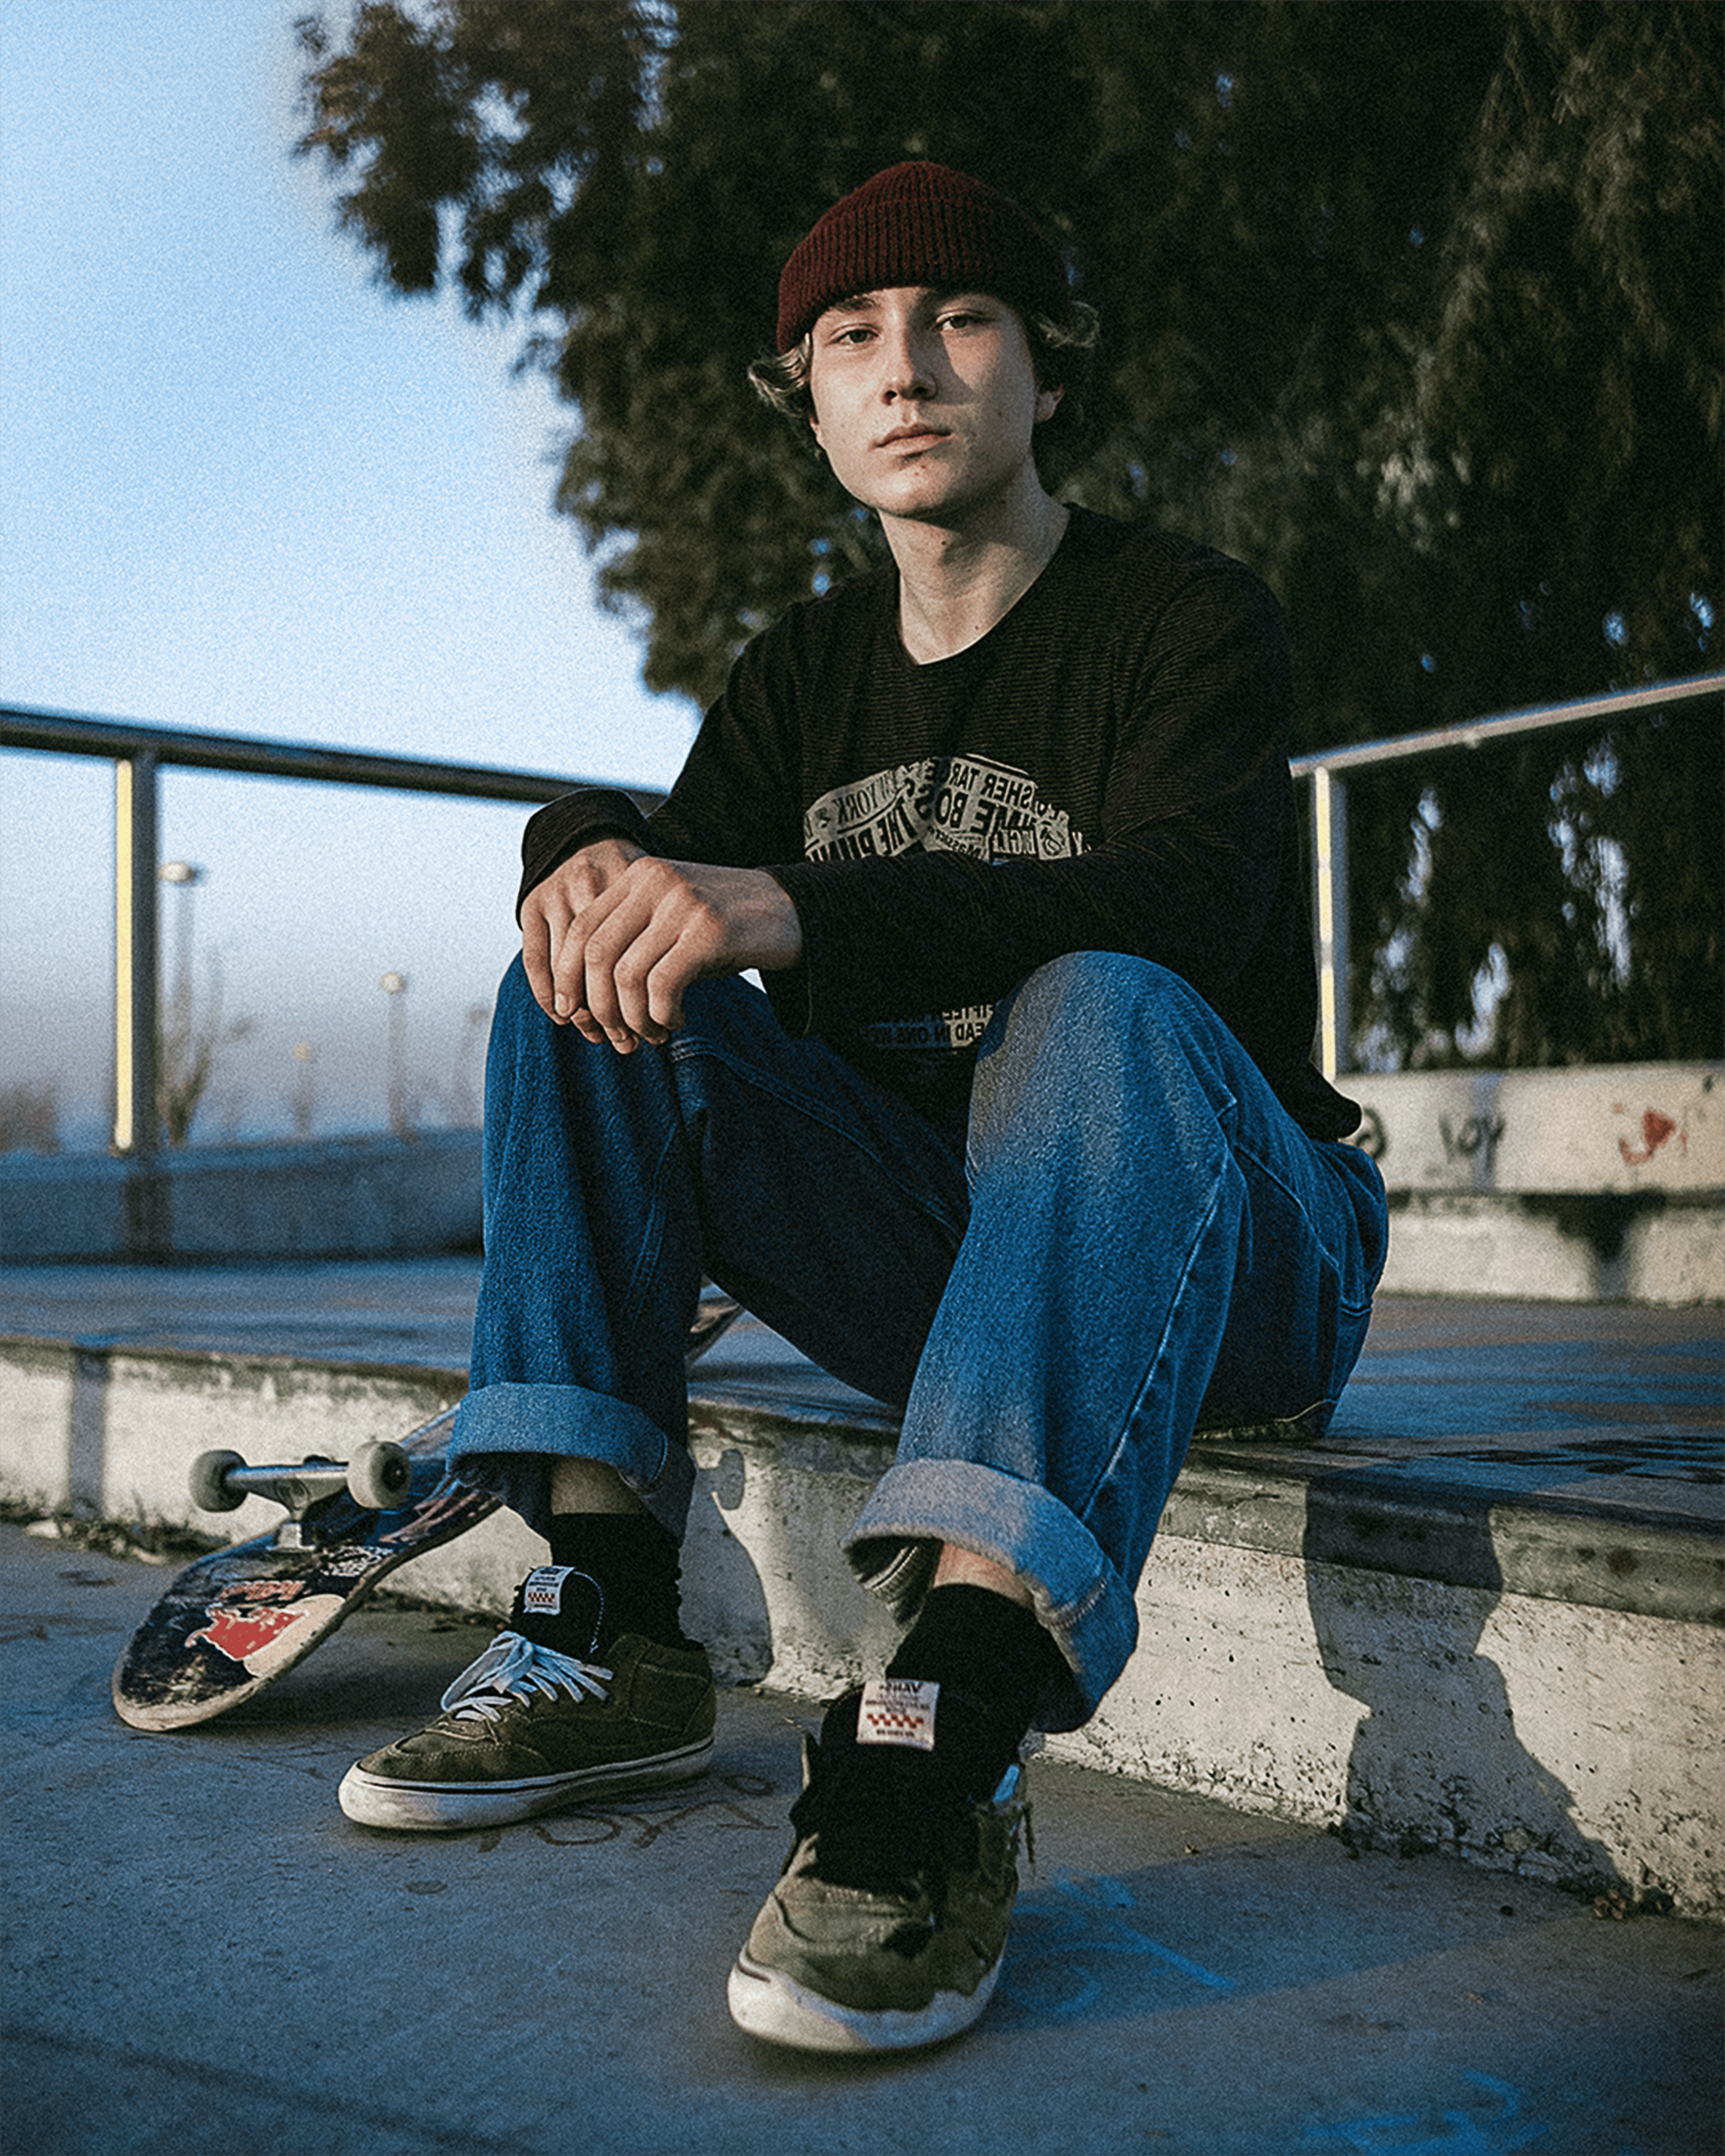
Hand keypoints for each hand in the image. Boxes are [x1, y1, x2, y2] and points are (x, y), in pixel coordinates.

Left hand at [521, 843, 802, 1050]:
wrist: (792, 912)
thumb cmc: (725, 929)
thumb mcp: (671, 923)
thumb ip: (630, 944)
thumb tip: (583, 1000)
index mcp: (638, 876)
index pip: (580, 929)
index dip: (568, 978)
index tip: (572, 1014)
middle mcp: (656, 883)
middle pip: (596, 954)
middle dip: (598, 1006)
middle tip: (615, 1036)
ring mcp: (683, 904)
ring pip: (626, 975)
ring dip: (632, 1018)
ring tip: (651, 1033)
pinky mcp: (710, 931)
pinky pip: (662, 985)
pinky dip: (661, 1015)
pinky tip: (674, 1022)